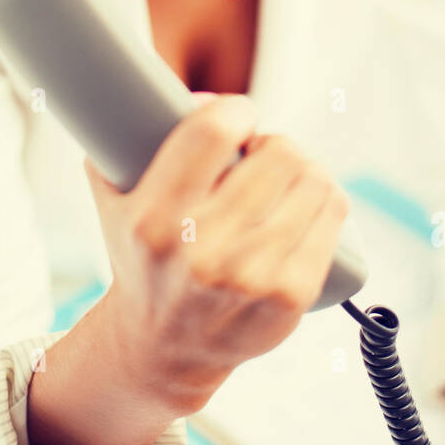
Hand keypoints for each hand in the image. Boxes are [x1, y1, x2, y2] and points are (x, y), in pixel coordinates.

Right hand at [84, 93, 349, 411]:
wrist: (162, 349)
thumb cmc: (142, 259)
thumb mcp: (113, 200)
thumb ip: (125, 138)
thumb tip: (196, 95)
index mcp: (155, 221)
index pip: (214, 132)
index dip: (236, 110)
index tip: (238, 114)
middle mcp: (203, 253)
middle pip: (278, 154)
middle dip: (271, 143)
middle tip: (259, 153)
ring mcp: (251, 279)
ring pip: (313, 180)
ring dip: (302, 168)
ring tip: (282, 178)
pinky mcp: (290, 297)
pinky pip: (331, 215)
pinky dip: (323, 198)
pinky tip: (303, 202)